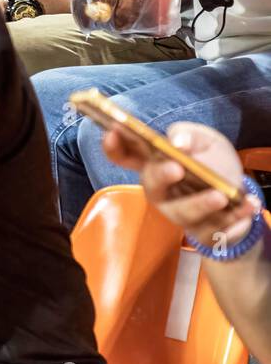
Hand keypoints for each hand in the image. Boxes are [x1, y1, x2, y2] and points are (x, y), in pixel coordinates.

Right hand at [103, 121, 259, 250]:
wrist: (238, 198)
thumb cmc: (212, 164)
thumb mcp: (207, 140)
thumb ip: (190, 135)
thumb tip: (178, 142)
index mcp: (155, 164)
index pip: (125, 155)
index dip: (114, 146)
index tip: (113, 132)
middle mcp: (160, 190)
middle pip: (150, 185)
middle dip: (161, 176)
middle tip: (177, 168)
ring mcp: (178, 212)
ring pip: (182, 212)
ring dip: (201, 204)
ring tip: (221, 197)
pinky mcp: (200, 231)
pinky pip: (214, 228)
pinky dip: (234, 218)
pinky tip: (249, 206)